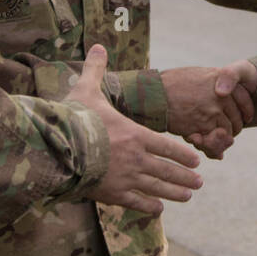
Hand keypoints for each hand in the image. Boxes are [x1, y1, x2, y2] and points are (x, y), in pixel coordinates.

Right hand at [67, 45, 202, 213]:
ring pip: (157, 188)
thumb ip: (96, 70)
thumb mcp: (86, 90)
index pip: (167, 146)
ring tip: (188, 195)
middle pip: (168, 170)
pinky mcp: (112, 194)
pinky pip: (136, 202)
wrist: (56, 149)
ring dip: (175, 192)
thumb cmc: (73, 119)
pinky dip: (149, 206)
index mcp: (135, 134)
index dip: (183, 154)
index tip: (196, 160)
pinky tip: (158, 209)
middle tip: (200, 182)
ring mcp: (125, 178)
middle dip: (186, 176)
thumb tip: (97, 46)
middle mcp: (136, 158)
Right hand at [161, 66, 254, 159]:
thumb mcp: (198, 76)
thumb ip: (215, 88)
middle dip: (233, 128)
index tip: (245, 117)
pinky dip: (211, 146)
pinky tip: (202, 142)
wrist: (154, 93)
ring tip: (213, 140)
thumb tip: (225, 97)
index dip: (246, 111)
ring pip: (227, 132)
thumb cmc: (172, 85)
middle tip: (226, 133)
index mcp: (222, 77)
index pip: (244, 98)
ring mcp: (213, 109)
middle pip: (237, 118)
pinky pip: (214, 140)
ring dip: (222, 140)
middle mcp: (221, 93)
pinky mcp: (204, 124)